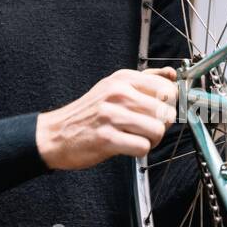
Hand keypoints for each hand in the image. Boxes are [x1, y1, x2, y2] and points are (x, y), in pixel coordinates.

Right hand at [36, 67, 177, 170]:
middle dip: (161, 126)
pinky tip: (127, 147)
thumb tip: (172, 74)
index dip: (170, 105)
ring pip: (157, 130)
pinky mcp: (107, 138)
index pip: (168, 89)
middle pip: (166, 112)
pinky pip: (142, 147)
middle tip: (146, 129)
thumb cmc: (88, 114)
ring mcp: (112, 115)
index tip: (159, 112)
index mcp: (122, 79)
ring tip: (136, 138)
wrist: (55, 134)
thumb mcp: (114, 87)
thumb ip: (145, 79)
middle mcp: (118, 93)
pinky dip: (139, 151)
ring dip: (151, 140)